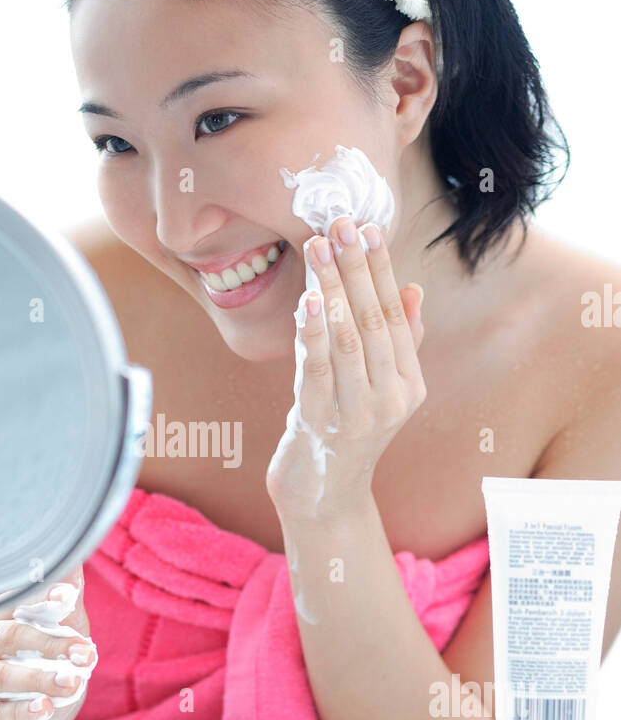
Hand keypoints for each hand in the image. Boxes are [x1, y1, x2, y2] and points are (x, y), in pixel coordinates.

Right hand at [0, 563, 96, 719]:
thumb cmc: (28, 683)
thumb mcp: (54, 647)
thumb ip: (63, 611)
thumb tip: (74, 564)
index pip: (13, 601)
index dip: (41, 596)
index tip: (68, 595)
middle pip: (7, 636)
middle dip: (51, 644)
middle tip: (87, 654)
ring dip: (40, 679)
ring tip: (73, 682)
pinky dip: (22, 712)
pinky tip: (45, 708)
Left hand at [266, 215, 425, 522]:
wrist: (321, 497)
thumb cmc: (343, 434)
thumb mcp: (377, 389)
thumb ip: (397, 344)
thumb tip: (411, 290)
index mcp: (408, 384)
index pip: (395, 315)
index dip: (381, 269)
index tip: (368, 227)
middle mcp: (390, 397)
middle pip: (374, 320)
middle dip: (356, 267)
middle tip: (340, 223)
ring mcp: (358, 412)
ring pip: (347, 338)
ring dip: (332, 287)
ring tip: (317, 246)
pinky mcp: (323, 422)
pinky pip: (319, 368)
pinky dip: (313, 331)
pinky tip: (308, 299)